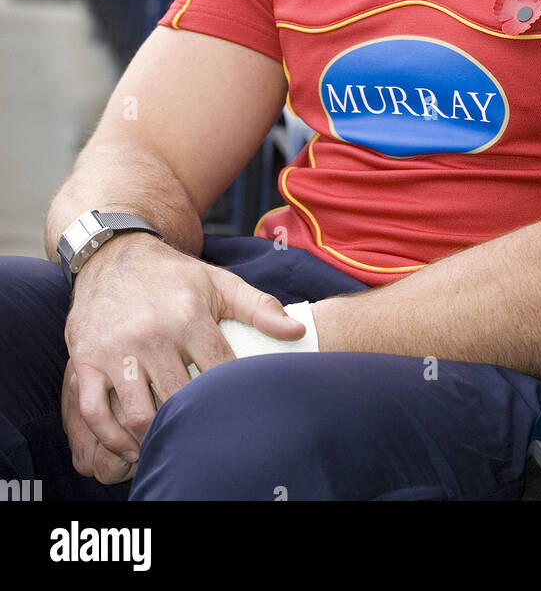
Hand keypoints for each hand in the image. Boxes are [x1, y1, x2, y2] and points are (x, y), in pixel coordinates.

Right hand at [63, 233, 304, 479]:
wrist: (114, 254)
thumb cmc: (173, 276)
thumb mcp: (218, 283)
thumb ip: (260, 308)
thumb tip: (298, 332)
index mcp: (188, 316)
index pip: (219, 372)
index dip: (231, 396)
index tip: (239, 411)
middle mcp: (150, 334)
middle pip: (178, 399)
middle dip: (194, 421)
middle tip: (206, 435)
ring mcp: (114, 349)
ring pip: (137, 413)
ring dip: (154, 436)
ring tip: (171, 443)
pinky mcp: (84, 360)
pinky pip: (94, 411)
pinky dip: (111, 436)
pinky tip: (130, 445)